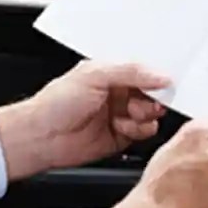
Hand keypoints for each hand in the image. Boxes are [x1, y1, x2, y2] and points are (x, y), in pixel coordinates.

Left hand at [0, 61, 170, 179]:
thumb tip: (160, 75)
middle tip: (144, 102)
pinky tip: (121, 127)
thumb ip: (130, 72)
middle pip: (154, 93)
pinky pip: (144, 133)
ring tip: (127, 115)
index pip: (146, 70)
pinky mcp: (122, 136)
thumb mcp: (95, 76)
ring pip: (152, 114)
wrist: (41, 136)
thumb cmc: (57, 102)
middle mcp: (119, 92)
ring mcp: (122, 114)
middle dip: (154, 98)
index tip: (165, 83)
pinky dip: (138, 131)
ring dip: (144, 116)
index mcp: (114, 72)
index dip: (158, 77)